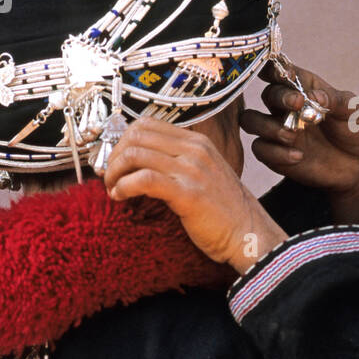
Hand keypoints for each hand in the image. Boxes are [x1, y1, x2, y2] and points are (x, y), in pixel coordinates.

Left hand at [102, 116, 286, 273]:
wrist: (249, 234)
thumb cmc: (224, 211)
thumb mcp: (205, 173)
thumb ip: (179, 162)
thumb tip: (139, 160)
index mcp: (198, 142)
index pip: (147, 124)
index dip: (122, 140)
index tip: (115, 160)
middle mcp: (195, 150)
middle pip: (136, 136)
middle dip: (114, 155)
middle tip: (110, 176)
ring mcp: (193, 170)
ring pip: (135, 155)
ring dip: (115, 173)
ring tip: (113, 189)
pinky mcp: (187, 194)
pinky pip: (144, 179)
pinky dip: (124, 186)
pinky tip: (120, 196)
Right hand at [242, 61, 358, 226]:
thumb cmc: (355, 131)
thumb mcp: (354, 111)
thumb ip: (335, 100)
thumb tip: (313, 96)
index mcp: (304, 88)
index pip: (280, 71)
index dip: (276, 69)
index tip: (287, 75)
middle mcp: (286, 107)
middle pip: (267, 94)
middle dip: (279, 97)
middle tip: (298, 104)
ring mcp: (278, 130)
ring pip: (250, 120)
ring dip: (268, 126)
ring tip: (292, 135)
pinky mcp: (275, 155)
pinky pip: (260, 149)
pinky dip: (276, 152)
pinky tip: (299, 156)